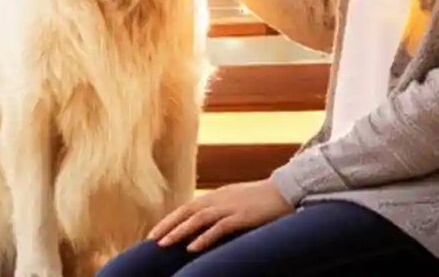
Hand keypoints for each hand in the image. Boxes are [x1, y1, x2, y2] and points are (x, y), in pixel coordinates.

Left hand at [146, 179, 291, 252]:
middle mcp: (220, 198)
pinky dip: (204, 238)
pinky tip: (192, 248)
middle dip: (167, 226)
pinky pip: (219, 228)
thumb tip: (206, 224)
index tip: (155, 233)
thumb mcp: (238, 201)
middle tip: (151, 240)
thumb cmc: (263, 199)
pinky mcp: (242, 216)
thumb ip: (222, 209)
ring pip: (198, 219)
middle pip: (187, 212)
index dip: (170, 220)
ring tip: (164, 244)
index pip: (187, 208)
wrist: (287, 191)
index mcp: (218, 195)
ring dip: (179, 232)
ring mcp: (231, 207)